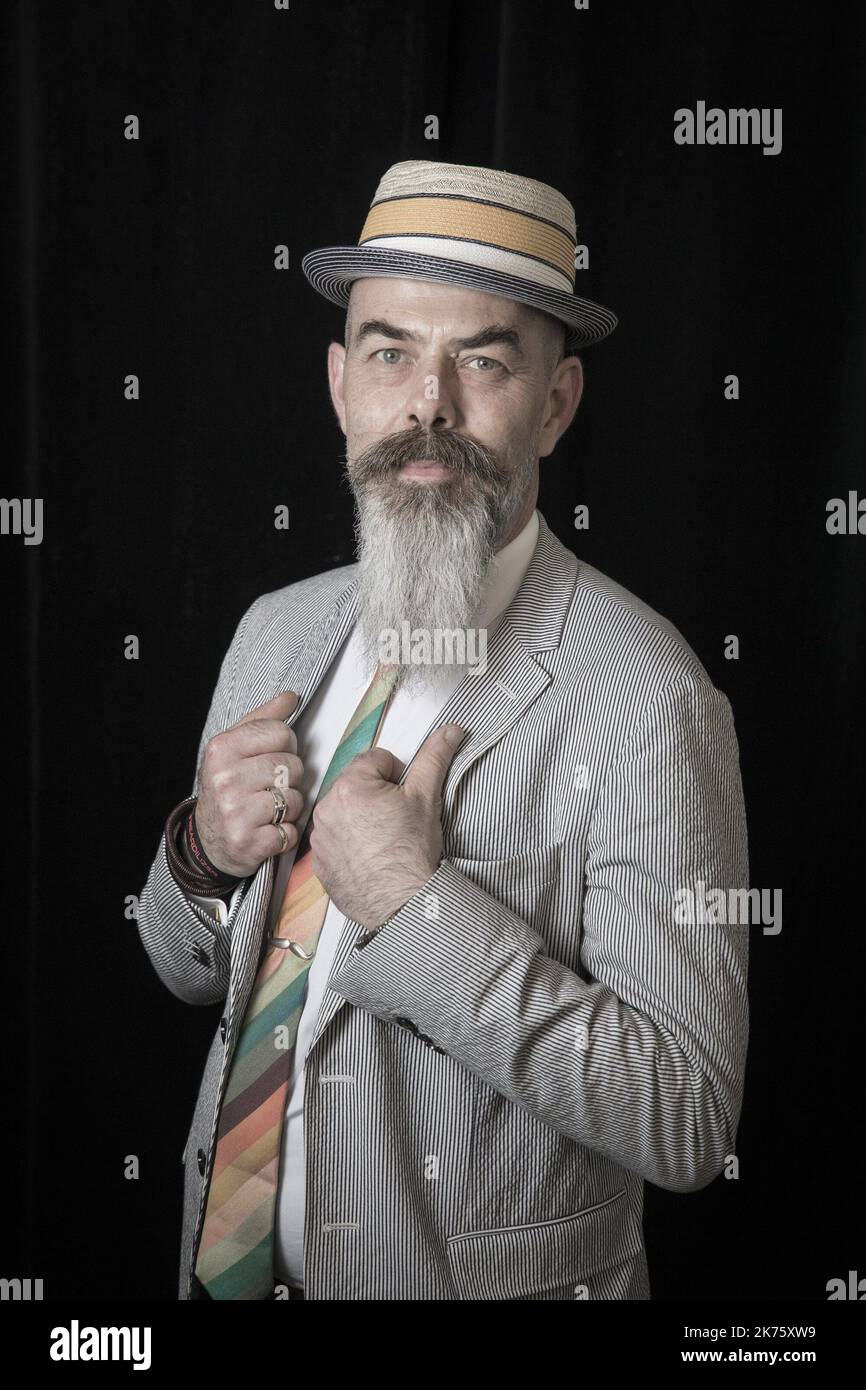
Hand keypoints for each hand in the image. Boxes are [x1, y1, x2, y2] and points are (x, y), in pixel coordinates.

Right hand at [195, 691, 304, 877]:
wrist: (208, 840)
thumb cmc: (228, 788)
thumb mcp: (235, 748)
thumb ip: (263, 720)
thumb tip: (290, 697)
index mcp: (222, 749)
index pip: (282, 733)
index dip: (286, 747)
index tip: (272, 759)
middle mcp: (225, 779)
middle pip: (293, 766)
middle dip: (290, 778)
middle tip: (271, 787)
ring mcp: (236, 812)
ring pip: (295, 798)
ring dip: (290, 807)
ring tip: (270, 809)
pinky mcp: (249, 842)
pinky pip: (291, 830)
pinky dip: (286, 833)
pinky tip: (270, 829)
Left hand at [308, 724, 465, 928]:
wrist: (402, 902)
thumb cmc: (412, 851)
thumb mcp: (426, 797)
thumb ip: (434, 757)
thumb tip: (449, 731)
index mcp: (350, 786)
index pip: (375, 760)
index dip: (396, 775)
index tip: (404, 795)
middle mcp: (326, 809)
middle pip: (355, 785)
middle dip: (375, 795)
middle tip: (396, 818)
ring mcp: (320, 838)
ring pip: (343, 812)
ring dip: (360, 818)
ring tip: (384, 838)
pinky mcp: (319, 863)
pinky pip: (333, 840)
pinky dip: (348, 843)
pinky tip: (370, 855)